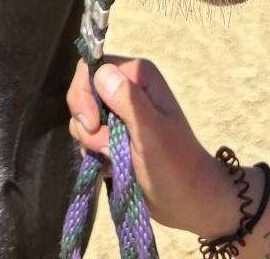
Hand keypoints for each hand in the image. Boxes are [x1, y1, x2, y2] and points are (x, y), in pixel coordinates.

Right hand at [67, 56, 242, 238]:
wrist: (186, 201)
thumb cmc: (174, 165)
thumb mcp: (151, 132)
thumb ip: (128, 100)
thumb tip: (101, 72)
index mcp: (139, 77)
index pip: (93, 68)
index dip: (85, 93)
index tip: (92, 124)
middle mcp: (127, 89)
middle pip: (83, 92)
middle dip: (86, 122)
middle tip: (105, 145)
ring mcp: (119, 114)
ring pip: (82, 118)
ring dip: (91, 142)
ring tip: (114, 157)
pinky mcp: (113, 136)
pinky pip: (86, 138)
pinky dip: (92, 153)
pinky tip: (110, 166)